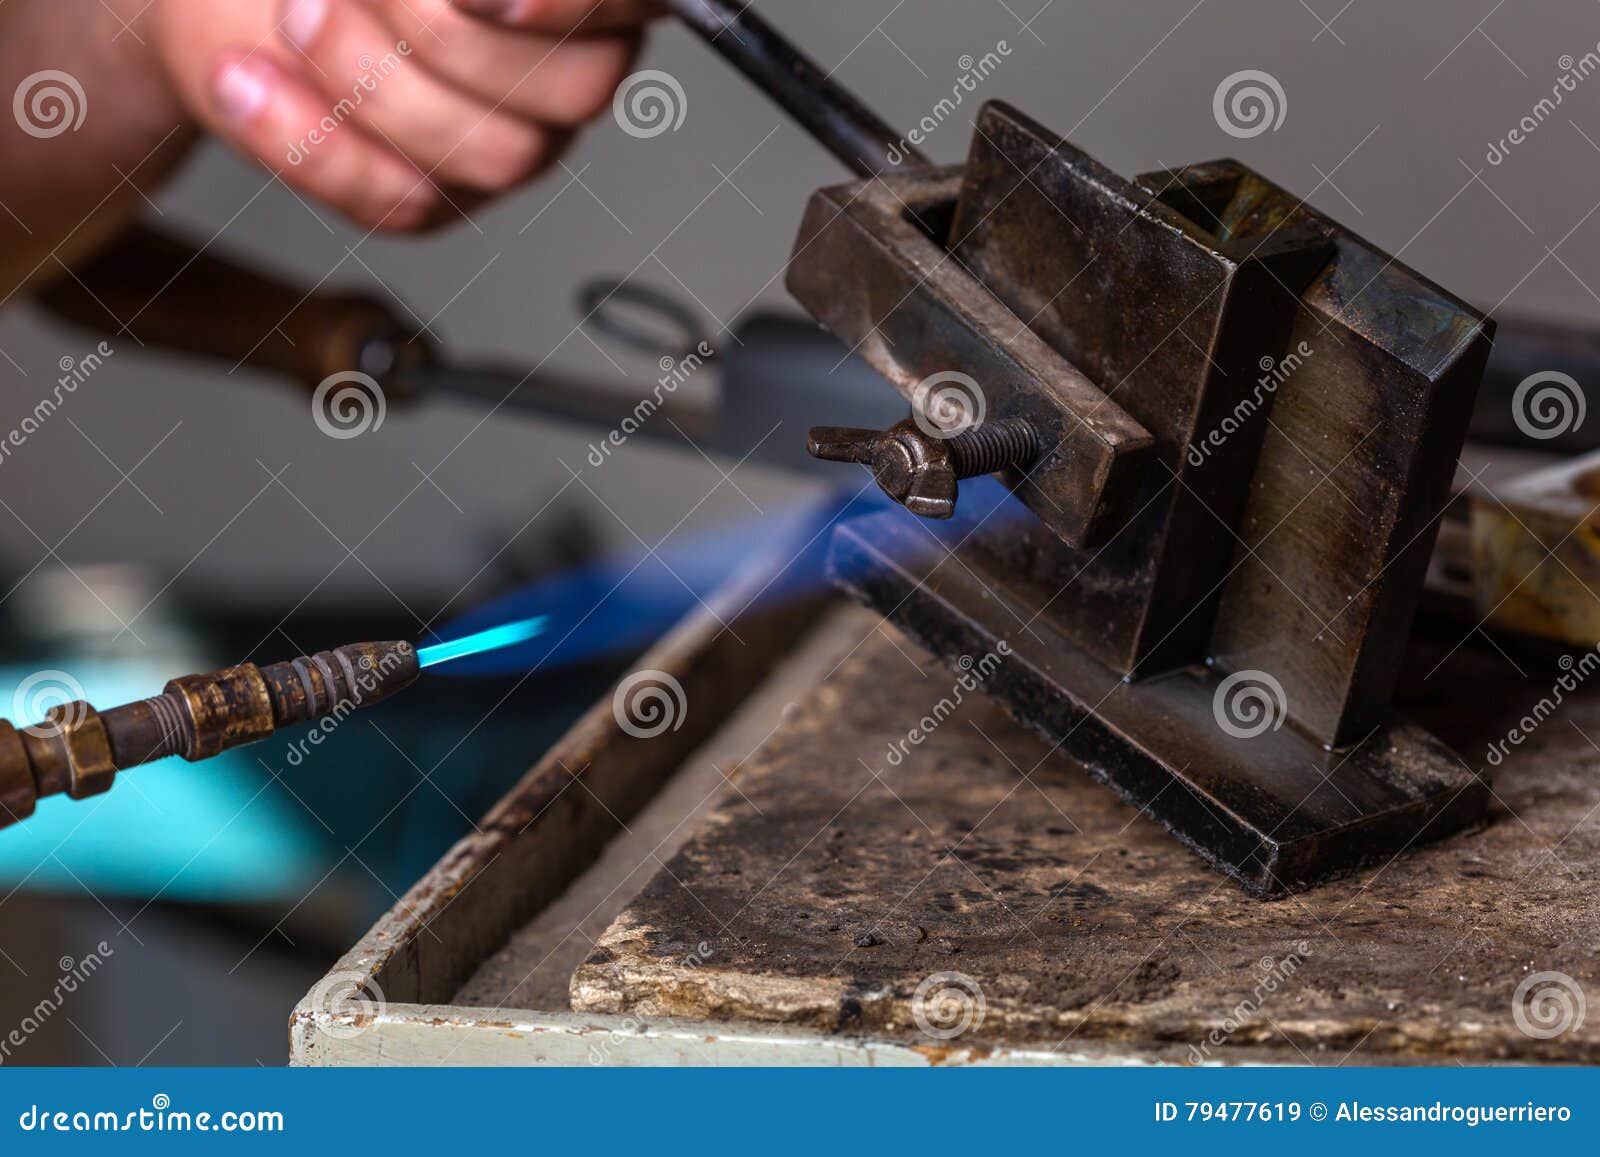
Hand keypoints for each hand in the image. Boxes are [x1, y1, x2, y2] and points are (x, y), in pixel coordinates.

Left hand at [147, 0, 659, 230]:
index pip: (626, 2)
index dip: (571, 3)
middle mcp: (566, 69)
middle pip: (574, 91)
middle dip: (444, 31)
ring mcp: (508, 141)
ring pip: (497, 154)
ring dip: (374, 82)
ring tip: (294, 13)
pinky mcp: (432, 197)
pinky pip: (400, 201)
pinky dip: (306, 141)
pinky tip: (244, 80)